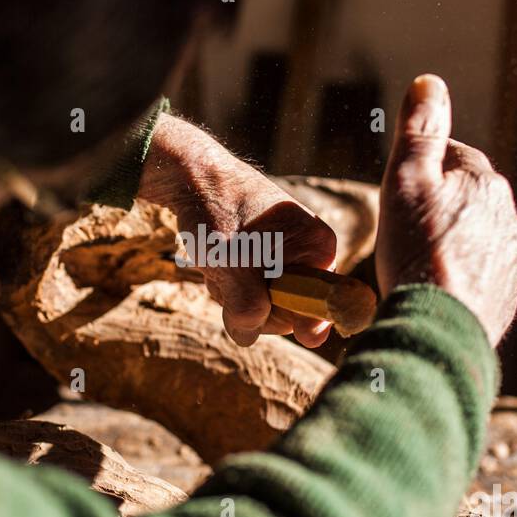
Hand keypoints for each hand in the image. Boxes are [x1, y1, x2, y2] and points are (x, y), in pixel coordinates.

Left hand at [138, 114, 337, 346]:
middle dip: (251, 303)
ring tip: (220, 262)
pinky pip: (249, 296)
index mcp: (319, 249)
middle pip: (288, 314)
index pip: (323, 308)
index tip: (267, 310)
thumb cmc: (218, 210)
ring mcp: (286, 262)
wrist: (193, 178)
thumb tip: (247, 337)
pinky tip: (217, 264)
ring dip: (233, 294)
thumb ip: (246, 305)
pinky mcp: (264, 266)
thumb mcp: (232, 261)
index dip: (295, 320)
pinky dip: (227, 286)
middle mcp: (309, 258)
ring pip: (263, 308)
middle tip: (228, 273)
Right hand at [375, 75, 516, 345]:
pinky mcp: (506, 295)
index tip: (397, 199)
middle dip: (434, 209)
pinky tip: (432, 291)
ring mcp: (510, 259)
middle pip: (462, 199)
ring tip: (414, 266)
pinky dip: (457, 277)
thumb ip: (420, 130)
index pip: (451, 158)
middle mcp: (508, 217)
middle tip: (400, 235)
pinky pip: (477, 274)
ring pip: (471, 237)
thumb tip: (430, 82)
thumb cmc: (417, 253)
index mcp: (486, 182)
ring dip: (447, 244)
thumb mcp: (406, 181)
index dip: (417, 174)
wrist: (439, 329)